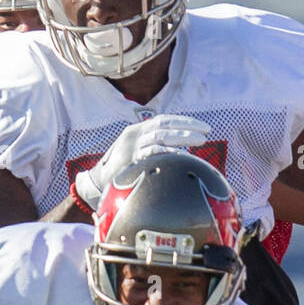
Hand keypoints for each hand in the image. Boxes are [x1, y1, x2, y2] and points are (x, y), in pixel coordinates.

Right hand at [73, 114, 211, 208]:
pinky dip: (168, 152)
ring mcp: (131, 146)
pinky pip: (152, 153)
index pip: (163, 120)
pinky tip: (182, 154)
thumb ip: (156, 150)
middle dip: (188, 127)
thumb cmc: (122, 171)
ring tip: (201, 140)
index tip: (202, 126)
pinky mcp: (129, 160)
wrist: (97, 183)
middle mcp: (134, 135)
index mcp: (137, 131)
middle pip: (164, 126)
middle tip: (207, 132)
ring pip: (160, 136)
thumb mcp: (138, 155)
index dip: (184, 121)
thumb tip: (181, 152)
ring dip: (182, 137)